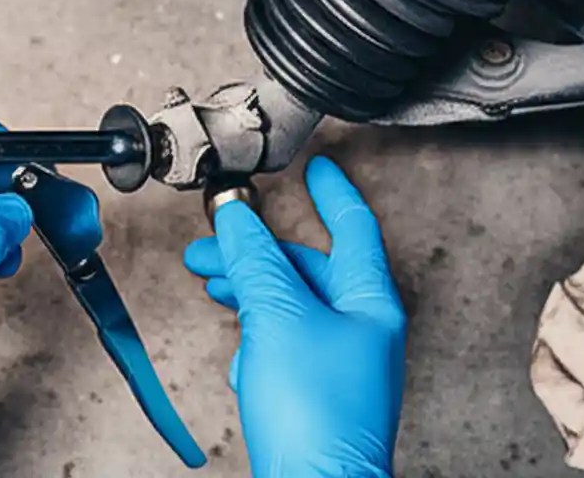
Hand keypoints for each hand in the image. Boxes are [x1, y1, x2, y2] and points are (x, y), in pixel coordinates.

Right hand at [184, 157, 406, 476]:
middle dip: (257, 252)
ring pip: (291, 308)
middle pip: (309, 269)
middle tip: (214, 243)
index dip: (332, 193)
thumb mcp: (277, 318)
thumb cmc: (315, 415)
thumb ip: (256, 261)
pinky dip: (257, 338)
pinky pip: (284, 347)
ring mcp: (340, 365)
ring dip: (250, 292)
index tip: (319, 168)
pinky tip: (239, 355)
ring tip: (214, 285)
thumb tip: (239, 217)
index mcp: (369, 302)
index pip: (354, 228)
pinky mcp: (316, 396)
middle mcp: (361, 330)